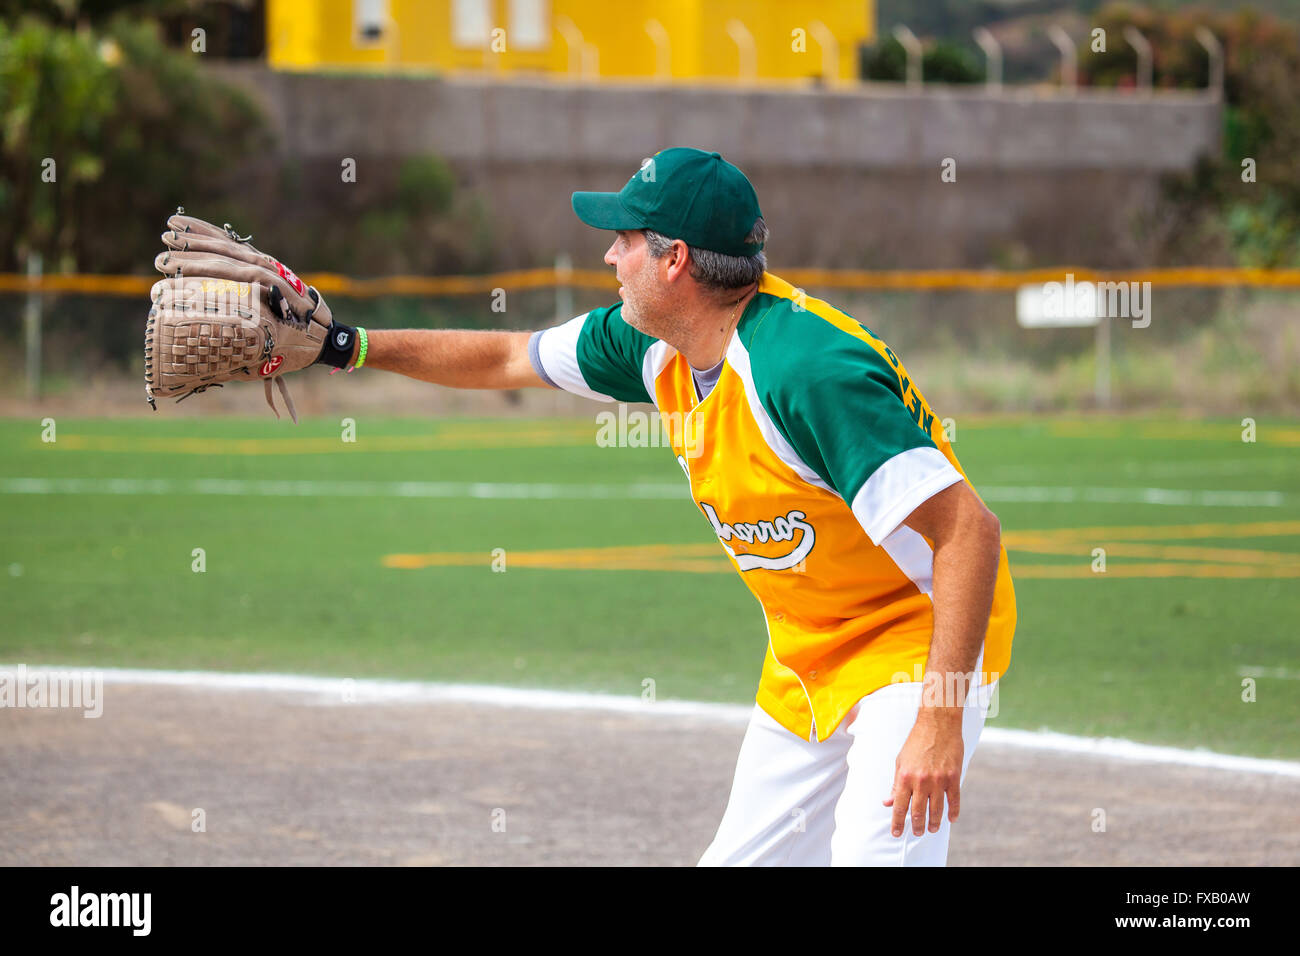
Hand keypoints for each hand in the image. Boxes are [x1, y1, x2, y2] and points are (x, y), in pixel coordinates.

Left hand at [882, 709, 964, 837]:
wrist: (937, 723)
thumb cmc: (916, 741)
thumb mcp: (900, 761)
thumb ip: (896, 783)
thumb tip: (889, 802)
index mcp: (905, 777)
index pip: (899, 807)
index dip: (897, 823)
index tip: (896, 833)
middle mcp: (921, 781)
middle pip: (918, 811)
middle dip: (917, 826)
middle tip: (917, 833)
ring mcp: (938, 780)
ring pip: (936, 809)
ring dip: (934, 822)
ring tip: (932, 829)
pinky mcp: (953, 777)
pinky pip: (954, 800)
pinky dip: (953, 812)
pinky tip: (950, 819)